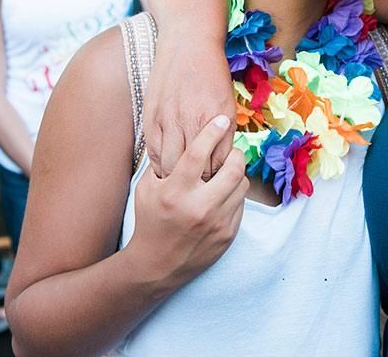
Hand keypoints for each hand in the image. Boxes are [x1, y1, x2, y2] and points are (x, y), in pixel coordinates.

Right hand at [131, 116, 247, 284]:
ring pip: (241, 185)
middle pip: (232, 168)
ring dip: (236, 174)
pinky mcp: (227, 234)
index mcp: (174, 192)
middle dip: (234, 154)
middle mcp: (198, 207)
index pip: (197, 154)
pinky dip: (234, 195)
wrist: (156, 266)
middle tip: (229, 151)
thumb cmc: (150, 222)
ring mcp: (216, 223)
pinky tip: (222, 195)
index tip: (221, 120)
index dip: (211, 132)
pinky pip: (241, 204)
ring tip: (225, 173)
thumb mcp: (146, 189)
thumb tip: (180, 136)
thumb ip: (163, 163)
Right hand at [145, 35, 235, 179]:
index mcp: (215, 120)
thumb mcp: (227, 103)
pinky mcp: (150, 116)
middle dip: (196, 183)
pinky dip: (159, 164)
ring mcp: (167, 119)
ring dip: (175, 177)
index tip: (216, 185)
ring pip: (169, 165)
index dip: (216, 179)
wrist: (188, 42)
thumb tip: (222, 163)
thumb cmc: (211, 73)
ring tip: (181, 184)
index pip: (216, 166)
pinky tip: (165, 168)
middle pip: (192, 169)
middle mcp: (190, 121)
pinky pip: (152, 151)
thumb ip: (224, 134)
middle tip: (198, 190)